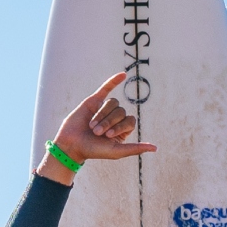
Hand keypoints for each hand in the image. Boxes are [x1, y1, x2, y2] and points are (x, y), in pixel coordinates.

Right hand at [37, 74, 156, 180]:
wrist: (71, 145)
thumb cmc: (94, 151)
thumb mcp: (117, 151)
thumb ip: (135, 148)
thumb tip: (155, 148)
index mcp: (122, 130)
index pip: (130, 120)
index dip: (121, 126)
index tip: (108, 136)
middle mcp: (115, 118)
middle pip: (121, 111)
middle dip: (108, 122)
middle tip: (97, 133)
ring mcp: (104, 108)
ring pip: (112, 104)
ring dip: (102, 115)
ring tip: (92, 127)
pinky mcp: (94, 101)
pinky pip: (106, 88)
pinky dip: (114, 81)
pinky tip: (122, 74)